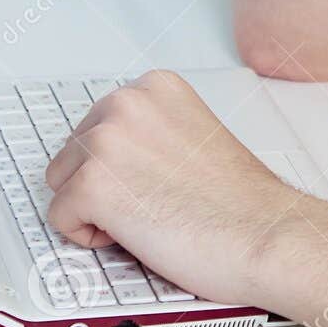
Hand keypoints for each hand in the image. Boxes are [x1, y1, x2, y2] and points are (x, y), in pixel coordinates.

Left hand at [44, 70, 302, 304]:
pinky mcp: (93, 185)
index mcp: (154, 88)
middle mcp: (127, 104)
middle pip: (73, 152)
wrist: (267, 238)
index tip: (152, 182)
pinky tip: (137, 235)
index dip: (120, 166)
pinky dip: (88, 238)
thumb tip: (119, 155)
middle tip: (154, 203)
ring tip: (148, 217)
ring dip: (94, 211)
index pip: (97, 126)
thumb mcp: (194, 138)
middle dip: (101, 185)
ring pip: (62, 184)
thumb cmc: (241, 205)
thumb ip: (152, 134)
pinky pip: (59, 218)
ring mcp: (107, 141)